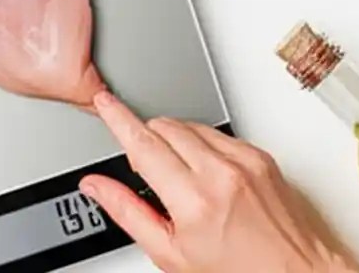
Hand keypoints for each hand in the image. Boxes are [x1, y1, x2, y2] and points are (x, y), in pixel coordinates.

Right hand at [81, 92, 358, 272]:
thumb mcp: (172, 255)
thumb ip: (128, 212)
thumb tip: (97, 186)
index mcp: (194, 200)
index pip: (143, 144)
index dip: (117, 119)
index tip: (104, 104)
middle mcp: (222, 172)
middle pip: (165, 127)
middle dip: (147, 138)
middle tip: (146, 169)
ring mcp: (245, 160)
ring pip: (191, 126)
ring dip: (175, 140)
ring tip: (180, 179)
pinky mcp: (261, 155)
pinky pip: (219, 134)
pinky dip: (204, 146)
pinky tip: (207, 175)